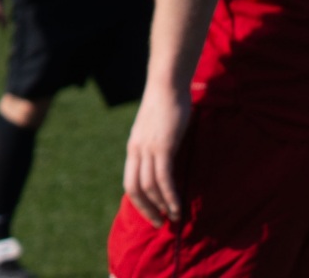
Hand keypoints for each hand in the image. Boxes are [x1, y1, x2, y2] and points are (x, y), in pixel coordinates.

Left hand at [122, 83, 190, 228]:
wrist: (167, 85)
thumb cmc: (165, 105)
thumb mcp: (155, 130)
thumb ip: (155, 146)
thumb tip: (164, 163)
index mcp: (133, 147)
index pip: (129, 181)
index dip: (139, 201)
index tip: (151, 214)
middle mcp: (136, 150)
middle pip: (134, 188)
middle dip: (147, 209)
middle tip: (160, 223)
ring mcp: (148, 148)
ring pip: (149, 186)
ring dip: (162, 205)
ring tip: (175, 218)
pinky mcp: (163, 146)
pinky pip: (163, 178)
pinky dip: (170, 195)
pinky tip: (178, 206)